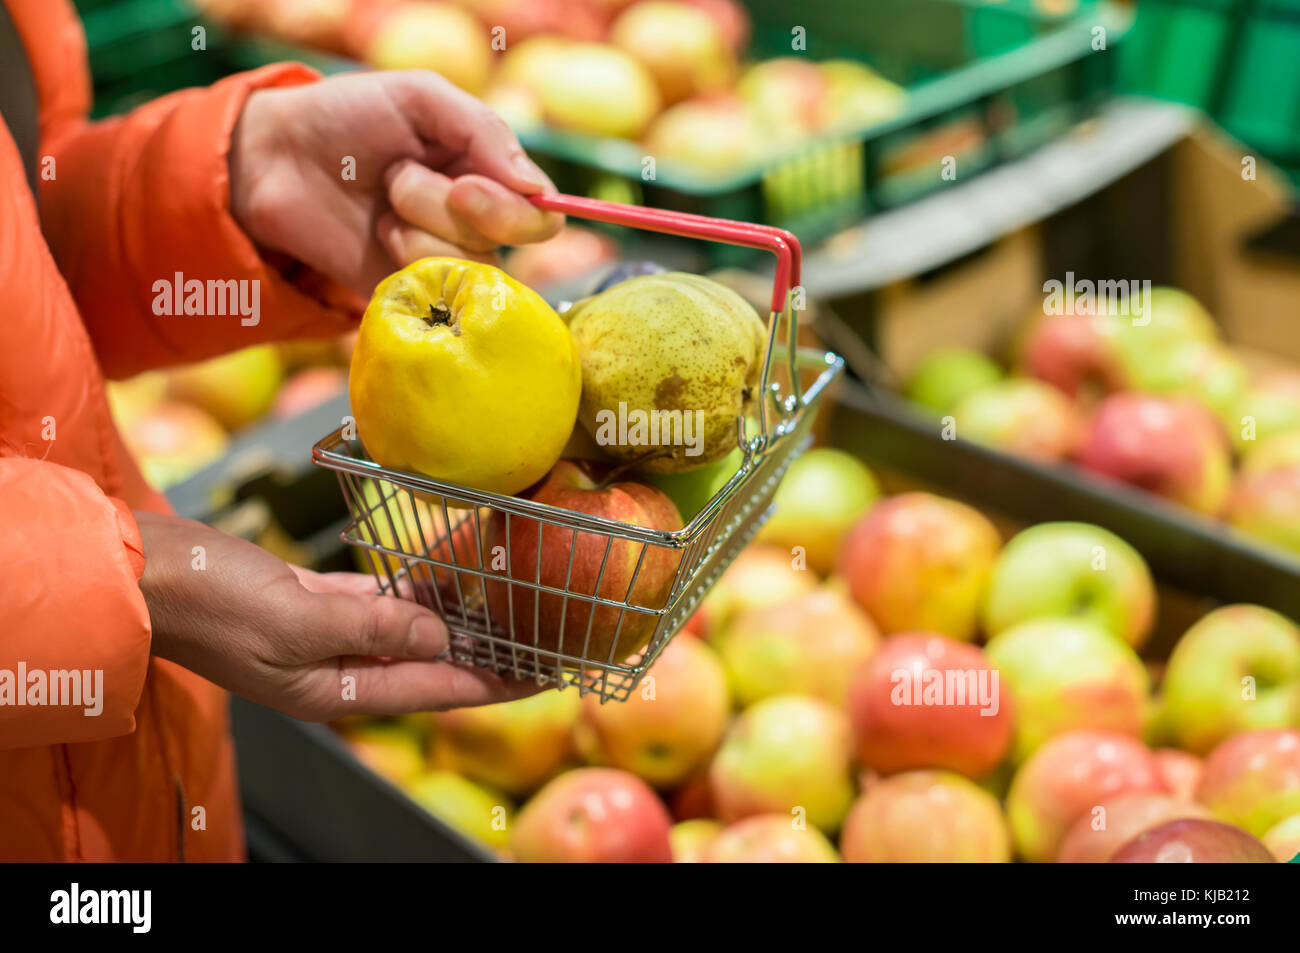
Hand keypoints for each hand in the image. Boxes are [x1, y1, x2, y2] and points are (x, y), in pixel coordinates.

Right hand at [136, 510, 536, 719]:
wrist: (143, 572)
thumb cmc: (209, 601)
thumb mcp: (295, 620)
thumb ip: (374, 627)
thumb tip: (439, 633)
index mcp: (337, 690)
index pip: (438, 691)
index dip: (497, 682)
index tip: (549, 673)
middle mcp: (342, 669)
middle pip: (435, 664)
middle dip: (489, 652)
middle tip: (546, 632)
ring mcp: (331, 636)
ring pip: (414, 630)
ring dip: (460, 616)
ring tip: (514, 599)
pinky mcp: (319, 602)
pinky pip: (384, 601)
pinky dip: (418, 588)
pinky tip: (452, 571)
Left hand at [228, 70, 564, 294]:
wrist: (275, 158)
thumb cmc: (350, 116)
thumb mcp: (420, 98)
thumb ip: (485, 132)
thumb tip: (538, 190)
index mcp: (492, 174)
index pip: (541, 215)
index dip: (511, 210)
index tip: (464, 186)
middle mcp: (478, 223)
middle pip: (503, 243)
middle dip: (446, 208)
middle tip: (397, 179)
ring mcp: (446, 261)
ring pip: (468, 269)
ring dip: (417, 231)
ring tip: (381, 207)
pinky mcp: (413, 293)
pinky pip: (435, 296)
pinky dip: (404, 264)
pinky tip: (377, 237)